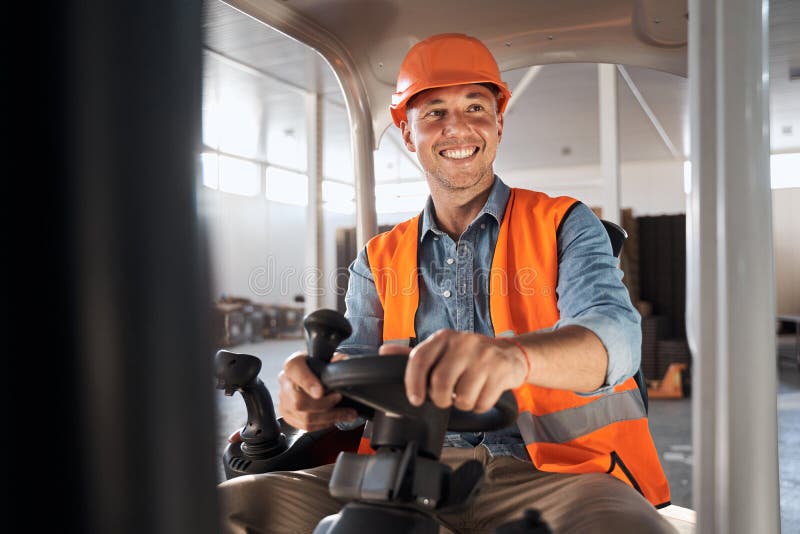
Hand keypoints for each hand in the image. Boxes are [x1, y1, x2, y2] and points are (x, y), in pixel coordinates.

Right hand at [277, 351, 357, 430]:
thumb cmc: (317, 365)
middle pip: (299, 402)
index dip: (308, 383)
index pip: (295, 372)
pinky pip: (305, 426)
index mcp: (293, 365)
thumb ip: (335, 360)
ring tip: (347, 413)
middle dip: (324, 404)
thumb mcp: (326, 358)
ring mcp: (284, 401)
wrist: (309, 372)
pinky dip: (323, 424)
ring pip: (304, 418)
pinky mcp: (288, 415)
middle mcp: (285, 382)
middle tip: (340, 399)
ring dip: (329, 418)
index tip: (320, 392)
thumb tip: (344, 362)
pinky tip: (335, 418)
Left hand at [404, 330, 528, 412]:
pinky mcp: (501, 371)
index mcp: (444, 337)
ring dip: (462, 404)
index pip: (420, 359)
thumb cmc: (470, 355)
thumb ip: (415, 354)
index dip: (413, 383)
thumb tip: (384, 351)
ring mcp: (484, 357)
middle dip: (440, 399)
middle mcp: (464, 343)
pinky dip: (479, 406)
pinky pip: (482, 402)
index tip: (415, 399)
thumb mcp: (443, 350)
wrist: (510, 354)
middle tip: (444, 399)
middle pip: (440, 383)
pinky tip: (481, 394)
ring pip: (462, 397)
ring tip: (466, 393)